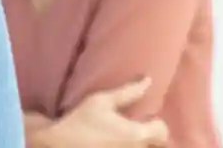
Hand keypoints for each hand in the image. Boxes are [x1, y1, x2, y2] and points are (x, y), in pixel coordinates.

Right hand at [33, 77, 169, 147]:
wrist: (60, 143)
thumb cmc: (82, 119)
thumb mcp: (102, 100)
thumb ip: (128, 92)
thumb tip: (148, 80)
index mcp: (136, 134)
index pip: (162, 131)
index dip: (156, 123)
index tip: (145, 119)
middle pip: (156, 145)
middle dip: (151, 138)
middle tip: (138, 129)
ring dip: (140, 143)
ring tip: (125, 136)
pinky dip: (126, 146)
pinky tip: (114, 142)